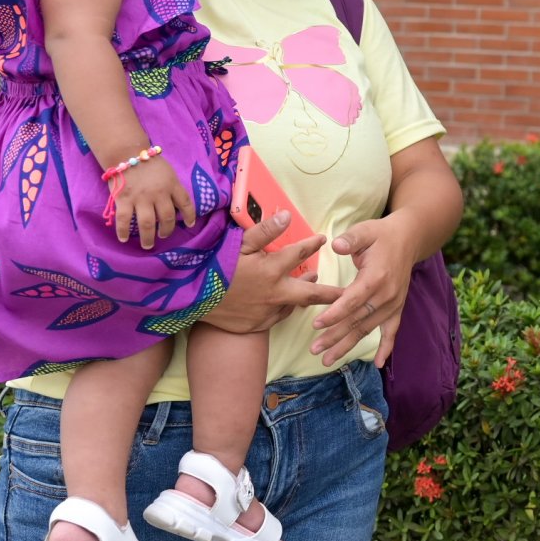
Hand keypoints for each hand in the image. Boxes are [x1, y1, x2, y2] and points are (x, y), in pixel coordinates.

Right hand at [110, 154, 196, 249]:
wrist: (126, 152)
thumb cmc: (149, 163)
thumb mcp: (168, 172)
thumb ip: (172, 187)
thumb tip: (176, 206)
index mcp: (172, 184)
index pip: (186, 203)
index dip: (190, 216)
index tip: (190, 224)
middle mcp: (159, 193)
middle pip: (167, 218)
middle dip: (166, 231)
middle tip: (163, 236)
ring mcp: (141, 198)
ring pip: (147, 224)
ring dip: (148, 237)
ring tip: (147, 244)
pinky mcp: (124, 199)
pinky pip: (124, 220)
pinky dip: (123, 232)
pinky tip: (124, 239)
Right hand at [200, 209, 337, 334]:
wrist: (191, 299)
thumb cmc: (214, 267)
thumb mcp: (238, 244)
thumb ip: (265, 231)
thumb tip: (287, 215)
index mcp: (272, 270)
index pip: (299, 253)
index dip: (312, 244)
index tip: (322, 239)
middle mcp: (275, 293)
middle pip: (312, 293)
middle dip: (332, 292)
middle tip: (348, 292)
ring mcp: (267, 312)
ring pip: (295, 306)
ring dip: (306, 295)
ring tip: (313, 283)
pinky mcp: (257, 325)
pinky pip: (278, 316)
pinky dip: (285, 307)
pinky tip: (287, 302)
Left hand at [310, 214, 420, 367]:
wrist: (409, 239)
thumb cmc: (381, 235)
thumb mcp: (365, 231)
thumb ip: (351, 239)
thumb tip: (336, 245)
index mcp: (377, 276)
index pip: (353, 300)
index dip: (335, 313)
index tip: (316, 324)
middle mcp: (387, 294)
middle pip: (357, 319)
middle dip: (334, 336)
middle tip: (314, 349)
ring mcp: (393, 303)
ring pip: (367, 328)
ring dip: (348, 345)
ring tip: (328, 359)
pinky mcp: (397, 308)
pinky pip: (392, 331)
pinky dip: (386, 348)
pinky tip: (378, 364)